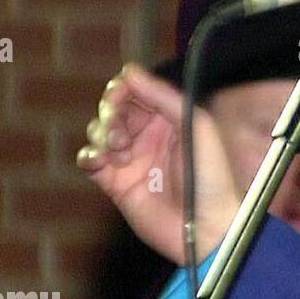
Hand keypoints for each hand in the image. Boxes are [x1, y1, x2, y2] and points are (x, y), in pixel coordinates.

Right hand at [76, 63, 239, 264]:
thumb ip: (165, 97)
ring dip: (102, 134)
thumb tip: (130, 71)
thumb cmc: (211, 177)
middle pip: (114, 108)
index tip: (119, 94)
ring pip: (99, 131)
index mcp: (170, 118)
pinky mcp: (116, 183)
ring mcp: (131, 158)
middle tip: (120, 131)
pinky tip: (100, 161)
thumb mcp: (196, 127)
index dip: (123, 89)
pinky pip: (90, 160)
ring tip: (119, 150)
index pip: (137, 91)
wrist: (205, 227)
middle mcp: (150, 135)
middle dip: (110, 113)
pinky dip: (88, 156)